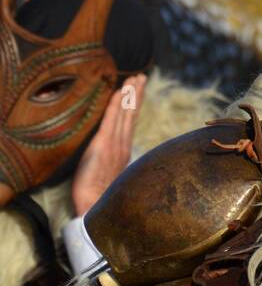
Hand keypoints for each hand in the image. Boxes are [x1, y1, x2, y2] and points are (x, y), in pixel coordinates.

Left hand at [71, 74, 146, 216]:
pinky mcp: (102, 146)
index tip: (139, 88)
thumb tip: (115, 156)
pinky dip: (115, 105)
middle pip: (131, 114)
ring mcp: (114, 144)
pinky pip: (110, 121)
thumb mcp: (110, 177)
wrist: (95, 209)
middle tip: (142, 76)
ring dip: (129, 94)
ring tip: (135, 78)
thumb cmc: (101, 197)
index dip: (135, 104)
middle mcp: (122, 145)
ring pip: (124, 114)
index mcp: (124, 151)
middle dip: (136, 94)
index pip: (130, 122)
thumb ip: (114, 164)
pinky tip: (119, 92)